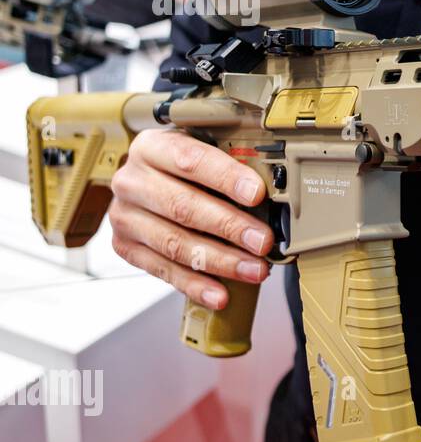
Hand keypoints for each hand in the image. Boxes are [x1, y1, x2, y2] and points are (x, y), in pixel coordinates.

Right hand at [108, 129, 272, 308]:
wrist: (152, 182)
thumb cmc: (189, 168)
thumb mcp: (205, 152)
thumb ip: (231, 166)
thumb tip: (275, 193)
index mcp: (152, 146)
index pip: (190, 160)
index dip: (225, 178)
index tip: (257, 194)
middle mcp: (132, 180)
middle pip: (183, 207)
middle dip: (229, 226)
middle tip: (263, 241)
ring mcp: (125, 215)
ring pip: (174, 243)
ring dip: (220, 261)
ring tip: (254, 270)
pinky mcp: (126, 246)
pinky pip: (163, 270)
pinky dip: (195, 285)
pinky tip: (220, 294)